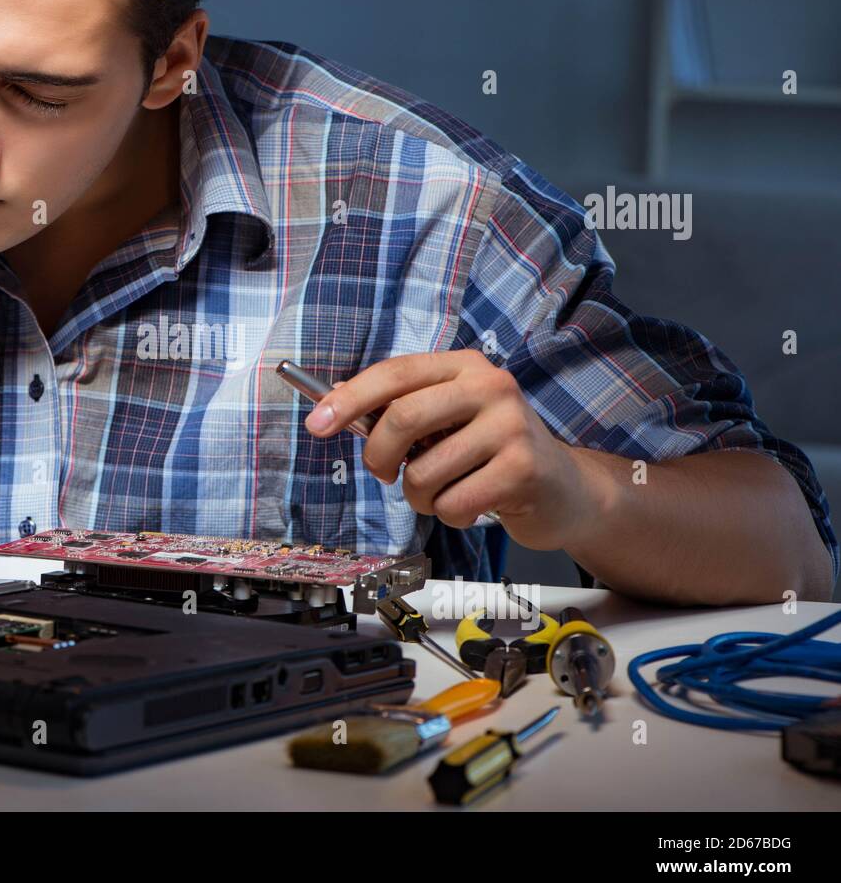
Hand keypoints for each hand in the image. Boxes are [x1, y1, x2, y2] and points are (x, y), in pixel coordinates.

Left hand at [303, 350, 596, 549]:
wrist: (566, 490)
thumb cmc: (493, 453)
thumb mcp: (449, 420)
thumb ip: (402, 409)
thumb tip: (335, 401)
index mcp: (464, 367)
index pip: (396, 373)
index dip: (351, 398)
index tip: (316, 424)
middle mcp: (491, 387)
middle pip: (403, 418)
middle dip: (379, 456)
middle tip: (382, 474)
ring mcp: (510, 426)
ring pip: (424, 472)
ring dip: (419, 496)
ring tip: (445, 492)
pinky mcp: (522, 469)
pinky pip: (453, 503)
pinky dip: (449, 515)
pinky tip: (473, 505)